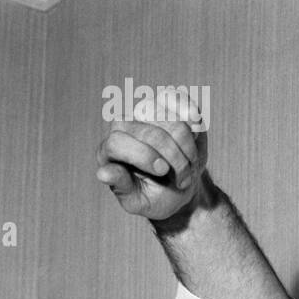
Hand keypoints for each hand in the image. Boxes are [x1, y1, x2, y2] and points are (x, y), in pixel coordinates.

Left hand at [96, 96, 206, 220]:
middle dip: (171, 155)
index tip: (162, 170)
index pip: (116, 143)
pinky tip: (195, 134)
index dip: (142, 155)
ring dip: (186, 143)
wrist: (181, 185)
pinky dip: (192, 118)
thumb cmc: (155, 197)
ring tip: (190, 162)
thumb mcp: (137, 201)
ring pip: (166, 117)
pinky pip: (177, 98)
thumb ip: (120, 187)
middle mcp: (122, 126)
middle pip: (147, 132)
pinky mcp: (165, 102)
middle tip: (183, 178)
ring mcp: (143, 111)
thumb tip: (102, 173)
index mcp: (108, 152)